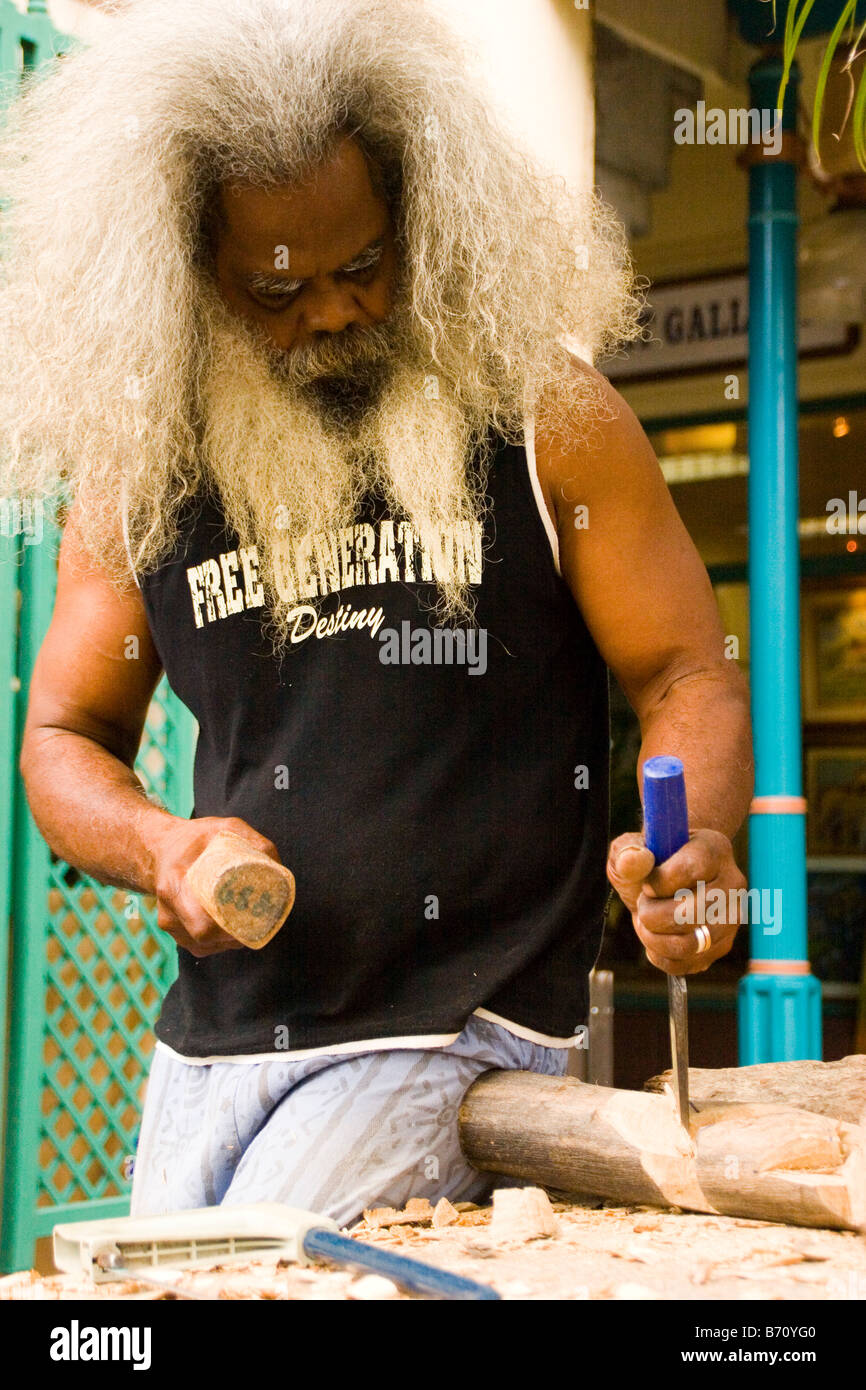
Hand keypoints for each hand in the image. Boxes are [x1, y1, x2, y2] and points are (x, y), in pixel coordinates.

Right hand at [148, 815, 283, 957]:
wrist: (162, 848)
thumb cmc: (195, 838)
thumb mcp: (224, 828)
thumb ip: (251, 841)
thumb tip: (276, 864)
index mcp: (173, 886)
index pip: (202, 925)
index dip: (229, 930)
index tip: (252, 919)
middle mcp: (168, 911)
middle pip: (207, 939)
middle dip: (237, 935)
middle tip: (260, 921)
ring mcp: (170, 925)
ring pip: (205, 946)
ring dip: (229, 940)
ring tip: (249, 922)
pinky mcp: (174, 933)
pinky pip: (200, 947)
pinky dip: (219, 942)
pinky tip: (233, 928)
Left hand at [606, 827, 745, 974]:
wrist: (664, 883)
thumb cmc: (650, 863)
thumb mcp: (631, 847)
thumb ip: (627, 850)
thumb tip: (634, 860)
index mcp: (714, 849)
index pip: (691, 869)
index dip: (660, 881)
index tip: (647, 883)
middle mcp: (732, 883)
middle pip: (690, 913)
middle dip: (652, 914)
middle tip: (643, 904)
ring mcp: (732, 918)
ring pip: (690, 944)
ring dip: (654, 937)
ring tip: (646, 922)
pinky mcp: (723, 946)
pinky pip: (687, 964)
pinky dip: (661, 955)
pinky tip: (656, 937)